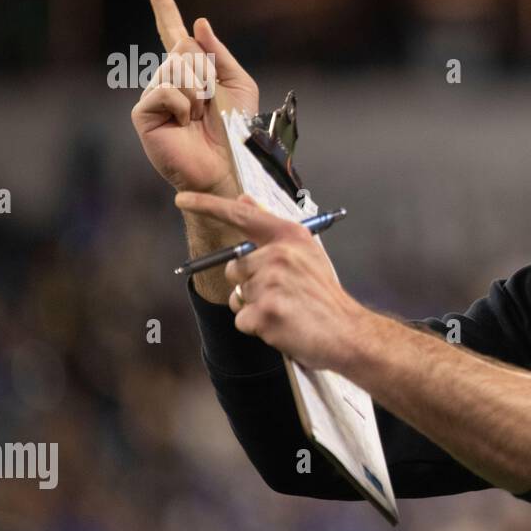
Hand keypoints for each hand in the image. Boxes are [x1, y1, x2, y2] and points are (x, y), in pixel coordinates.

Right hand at [131, 0, 259, 196]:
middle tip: (210, 104)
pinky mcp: (144, 114)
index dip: (163, 2)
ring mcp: (154, 95)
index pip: (173, 30)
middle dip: (205, 73)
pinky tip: (185, 124)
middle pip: (182, 49)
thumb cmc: (237, 131)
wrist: (230, 166)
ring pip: (175, 69)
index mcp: (191, 70)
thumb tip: (196, 23)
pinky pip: (164, 91)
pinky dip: (183, 105)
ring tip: (199, 117)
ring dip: (197, 91)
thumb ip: (218, 54)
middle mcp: (168, 79)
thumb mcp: (239, 85)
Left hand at [175, 191, 368, 371]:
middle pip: (234, 267)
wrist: (347, 332)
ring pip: (237, 296)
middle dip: (249, 284)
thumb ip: (271, 227)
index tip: (182, 199)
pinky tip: (282, 325)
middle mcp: (280, 255)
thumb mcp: (305, 253)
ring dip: (253, 307)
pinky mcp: (266, 312)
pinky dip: (257, 327)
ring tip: (284, 310)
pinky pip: (241, 319)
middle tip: (280, 296)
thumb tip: (244, 199)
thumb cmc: (324, 295)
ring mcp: (272, 284)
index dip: (208, 205)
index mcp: (290, 237)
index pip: (242, 216)